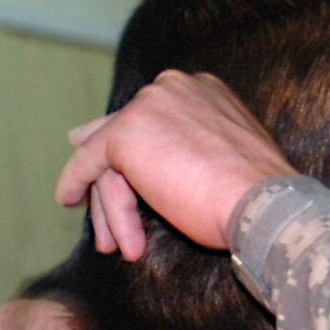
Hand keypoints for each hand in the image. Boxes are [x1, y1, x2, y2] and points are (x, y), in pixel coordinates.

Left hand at [55, 71, 295, 260]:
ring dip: (111, 204)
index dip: (136, 148)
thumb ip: (184, 145)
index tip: (126, 170)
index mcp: (203, 89)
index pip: (153, 116)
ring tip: (115, 242)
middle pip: (128, 134)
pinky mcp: (125, 135)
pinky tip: (68, 200)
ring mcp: (149, 107)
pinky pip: (87, 163)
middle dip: (111, 174)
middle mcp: (173, 87)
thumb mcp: (221, 158)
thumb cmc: (251, 194)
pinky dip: (74, 183)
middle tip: (94, 204)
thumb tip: (141, 152)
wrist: (261, 204)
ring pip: (112, 156)